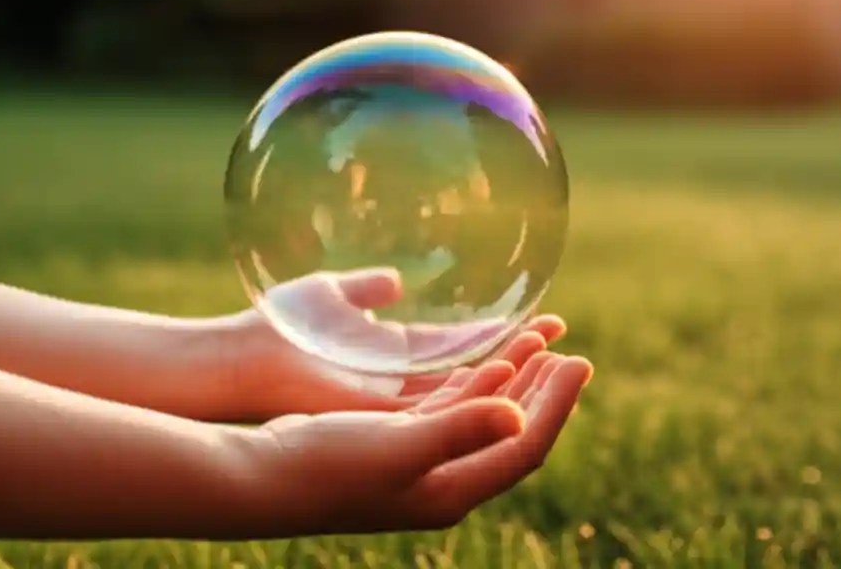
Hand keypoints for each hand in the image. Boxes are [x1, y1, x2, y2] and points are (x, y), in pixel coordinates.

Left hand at [212, 268, 565, 419]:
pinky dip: (481, 390)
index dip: (504, 340)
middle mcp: (401, 387)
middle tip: (567, 339)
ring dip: (514, 376)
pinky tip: (514, 372)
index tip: (545, 322)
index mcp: (393, 361)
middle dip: (524, 359)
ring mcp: (394, 406)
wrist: (237, 361)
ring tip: (558, 356)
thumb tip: (393, 279)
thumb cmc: (275, 327)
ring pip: (469, 396)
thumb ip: (366, 291)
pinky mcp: (383, 417)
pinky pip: (443, 406)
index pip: (462, 352)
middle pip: (477, 376)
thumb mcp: (331, 295)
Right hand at [231, 351, 592, 536]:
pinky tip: (488, 364)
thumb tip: (517, 414)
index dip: (557, 405)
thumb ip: (459, 430)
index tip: (580, 361)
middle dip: (545, 395)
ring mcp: (420, 468)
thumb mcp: (397, 446)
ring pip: (483, 422)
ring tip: (543, 349)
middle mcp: (444, 483)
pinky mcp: (396, 448)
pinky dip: (474, 388)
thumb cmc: (325, 465)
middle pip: (512, 437)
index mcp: (452, 490)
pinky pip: (451, 414)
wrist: (261, 479)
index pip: (524, 446)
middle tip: (573, 355)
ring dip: (514, 384)